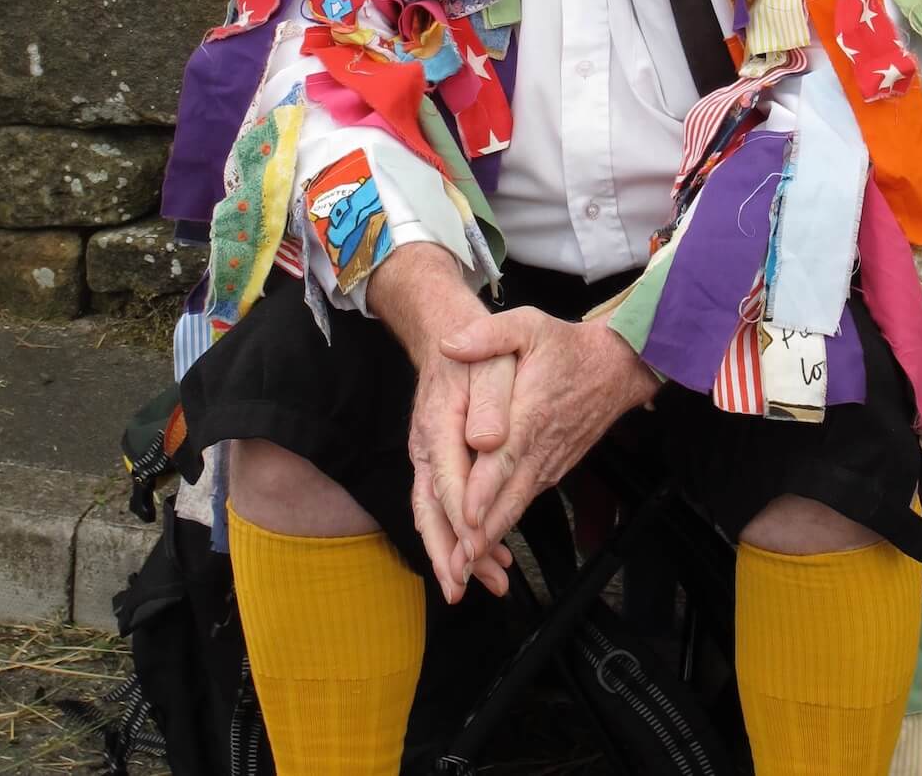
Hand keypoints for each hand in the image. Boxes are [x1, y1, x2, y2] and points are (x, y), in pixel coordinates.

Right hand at [366, 242, 515, 603]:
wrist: (447, 332)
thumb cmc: (476, 346)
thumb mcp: (495, 355)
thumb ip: (491, 399)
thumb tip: (488, 440)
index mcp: (439, 422)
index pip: (447, 476)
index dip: (461, 514)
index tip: (475, 547)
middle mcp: (425, 445)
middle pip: (429, 508)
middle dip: (446, 552)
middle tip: (461, 589)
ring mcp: (428, 456)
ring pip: (434, 513)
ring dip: (453, 552)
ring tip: (477, 585)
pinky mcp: (437, 461)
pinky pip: (442, 506)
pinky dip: (459, 535)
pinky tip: (484, 557)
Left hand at [439, 309, 659, 568]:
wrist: (616, 367)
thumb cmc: (568, 347)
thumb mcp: (528, 326)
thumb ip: (487, 335)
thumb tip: (449, 345)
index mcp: (530, 415)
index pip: (502, 459)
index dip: (484, 490)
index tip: (466, 518)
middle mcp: (539, 448)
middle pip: (507, 498)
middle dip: (481, 534)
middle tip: (456, 566)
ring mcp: (548, 463)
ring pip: (516, 506)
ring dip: (491, 537)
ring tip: (465, 566)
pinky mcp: (552, 470)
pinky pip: (525, 500)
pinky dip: (505, 523)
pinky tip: (485, 542)